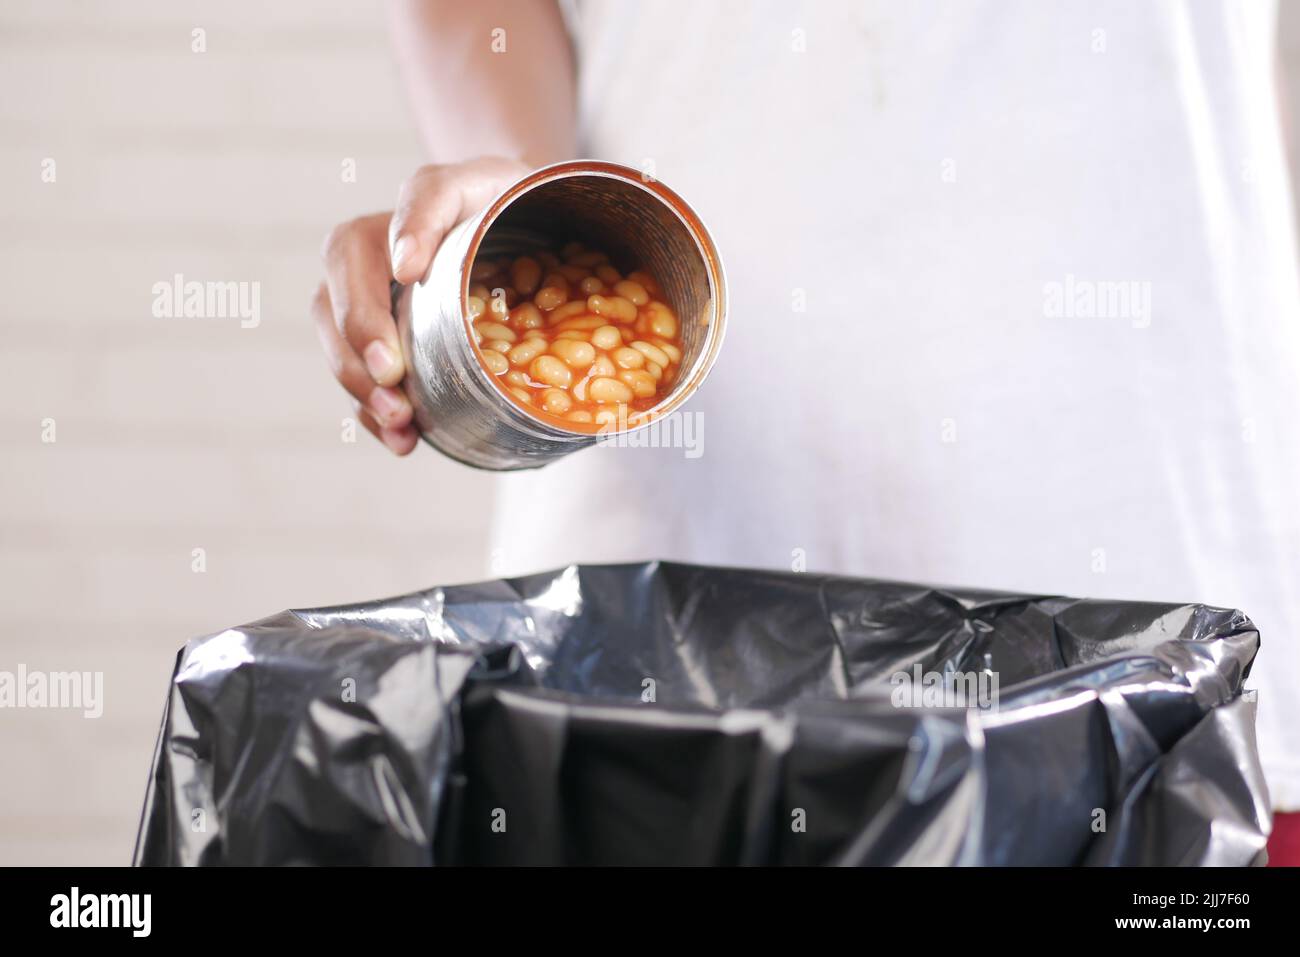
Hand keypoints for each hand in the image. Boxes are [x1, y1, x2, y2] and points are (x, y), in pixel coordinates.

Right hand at [312, 156, 530, 453]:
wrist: (526, 242)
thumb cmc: (518, 215)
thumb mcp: (506, 191)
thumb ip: (456, 203)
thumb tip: (403, 267)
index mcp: (419, 202)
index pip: (406, 205)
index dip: (407, 235)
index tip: (408, 271)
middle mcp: (377, 247)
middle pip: (341, 284)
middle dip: (359, 335)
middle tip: (389, 375)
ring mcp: (369, 296)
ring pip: (337, 335)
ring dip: (360, 383)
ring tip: (398, 419)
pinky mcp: (379, 342)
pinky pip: (358, 375)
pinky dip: (374, 412)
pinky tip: (402, 439)